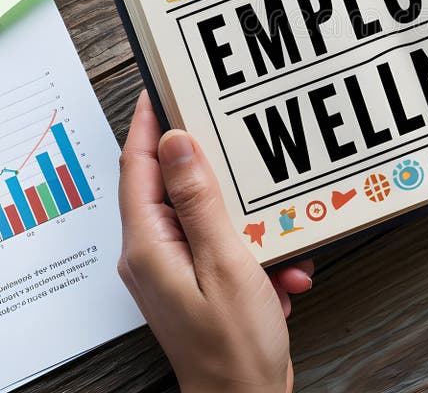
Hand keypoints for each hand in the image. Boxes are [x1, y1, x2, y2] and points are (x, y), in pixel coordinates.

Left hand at [118, 91, 312, 392]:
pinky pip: (226, 240)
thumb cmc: (233, 344)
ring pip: (207, 211)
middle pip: (171, 184)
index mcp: (149, 245)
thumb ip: (199, 200)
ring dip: (246, 214)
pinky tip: (284, 269)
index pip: (136, 167)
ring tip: (276, 228)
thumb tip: (176, 144)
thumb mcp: (224, 261)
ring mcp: (177, 265)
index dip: (146, 124)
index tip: (161, 88)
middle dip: (209, 164)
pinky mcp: (200, 275)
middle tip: (231, 133)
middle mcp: (154, 252)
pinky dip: (256, 245)